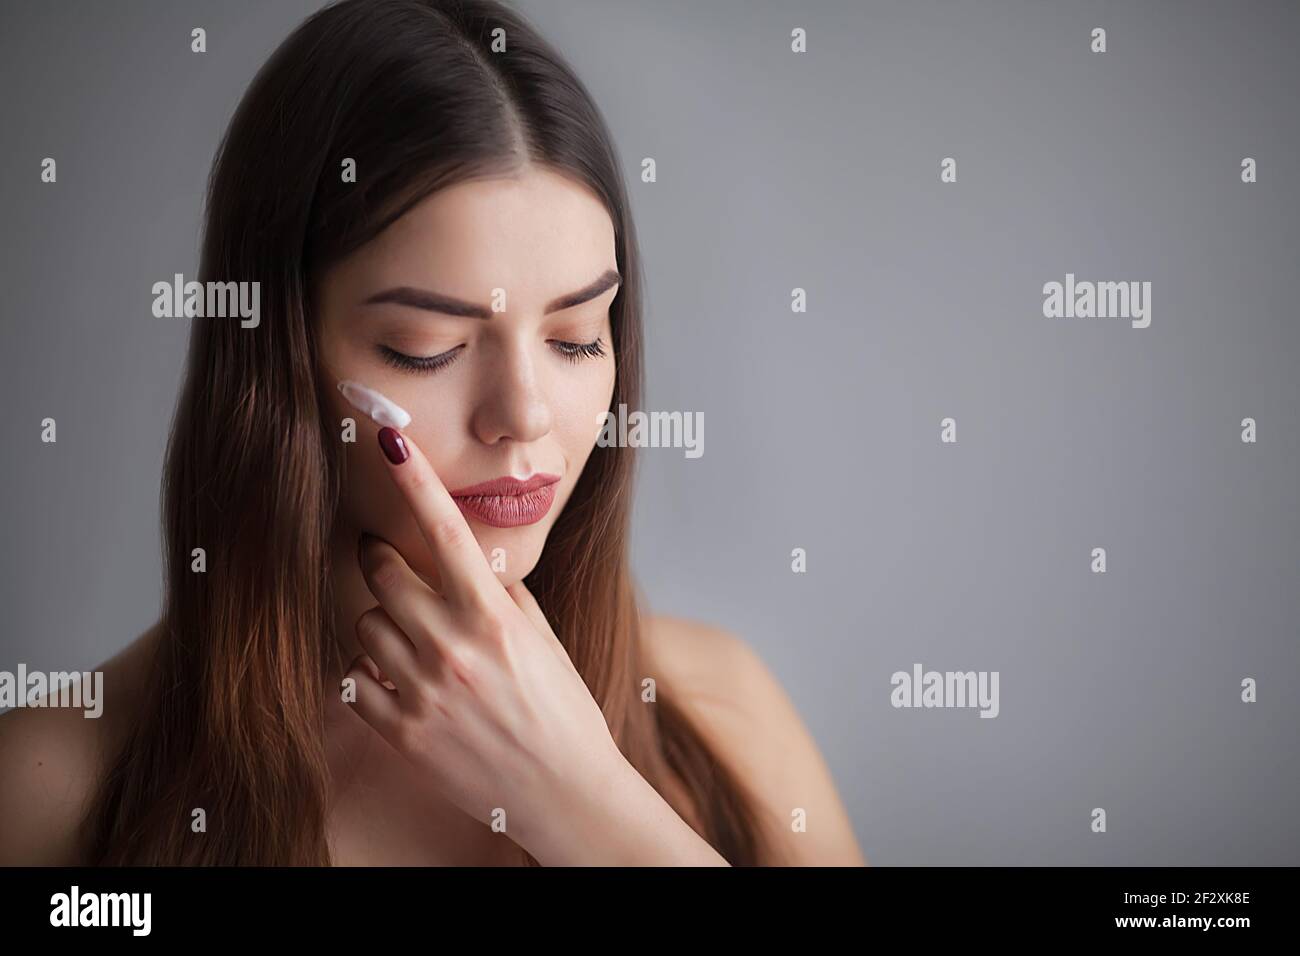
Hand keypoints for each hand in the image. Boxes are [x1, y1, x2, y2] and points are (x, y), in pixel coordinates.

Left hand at [343, 425, 626, 854]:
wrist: (564, 793)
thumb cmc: (563, 712)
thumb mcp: (543, 640)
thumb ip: (501, 597)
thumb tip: (469, 562)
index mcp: (492, 618)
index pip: (445, 531)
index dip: (414, 479)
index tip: (387, 440)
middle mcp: (451, 648)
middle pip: (383, 573)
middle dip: (383, 560)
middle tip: (392, 562)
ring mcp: (420, 691)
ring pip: (363, 623)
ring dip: (379, 620)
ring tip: (409, 638)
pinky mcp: (399, 732)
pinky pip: (355, 679)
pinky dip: (369, 671)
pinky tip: (399, 678)